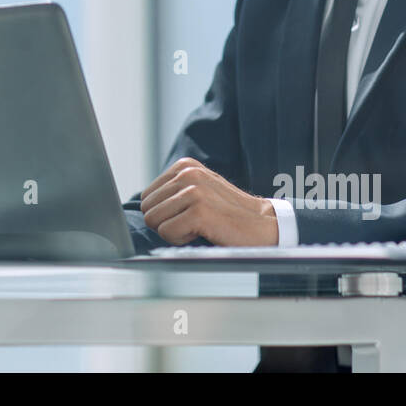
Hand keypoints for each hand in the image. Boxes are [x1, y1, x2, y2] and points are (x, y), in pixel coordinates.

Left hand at [139, 157, 278, 245]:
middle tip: (194, 223)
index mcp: (185, 166)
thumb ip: (173, 191)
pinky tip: (204, 232)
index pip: (147, 197)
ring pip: (153, 221)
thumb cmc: (227, 214)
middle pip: (147, 209)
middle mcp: (187, 173)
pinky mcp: (199, 212)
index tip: (190, 214)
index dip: (165, 214)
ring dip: (174, 231)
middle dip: (166, 223)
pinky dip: (182, 240)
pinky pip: (167, 233)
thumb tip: (141, 205)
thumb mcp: (199, 190)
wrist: (264, 225)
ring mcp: (193, 191)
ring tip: (200, 226)